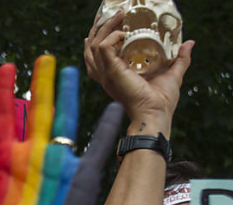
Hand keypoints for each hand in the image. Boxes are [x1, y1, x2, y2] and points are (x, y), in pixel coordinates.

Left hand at [0, 55, 122, 204]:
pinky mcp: (79, 184)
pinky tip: (114, 110)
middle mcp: (32, 162)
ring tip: (72, 71)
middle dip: (41, 85)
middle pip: (36, 114)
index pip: (2, 120)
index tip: (5, 67)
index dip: (3, 92)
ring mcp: (57, 170)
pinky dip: (105, 131)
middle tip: (43, 58)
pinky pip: (95, 152)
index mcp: (7, 165)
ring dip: (69, 98)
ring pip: (63, 125)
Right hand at [84, 11, 193, 135]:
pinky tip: (123, 32)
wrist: (156, 113)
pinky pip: (103, 48)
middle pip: (90, 48)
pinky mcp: (111, 71)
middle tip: (111, 15)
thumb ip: (180, 59)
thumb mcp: (172, 74)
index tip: (110, 26)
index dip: (100, 39)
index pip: (97, 55)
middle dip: (98, 29)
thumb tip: (189, 44)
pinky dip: (111, 37)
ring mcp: (106, 74)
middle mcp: (106, 75)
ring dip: (104, 28)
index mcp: (115, 76)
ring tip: (117, 16)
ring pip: (93, 45)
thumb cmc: (161, 101)